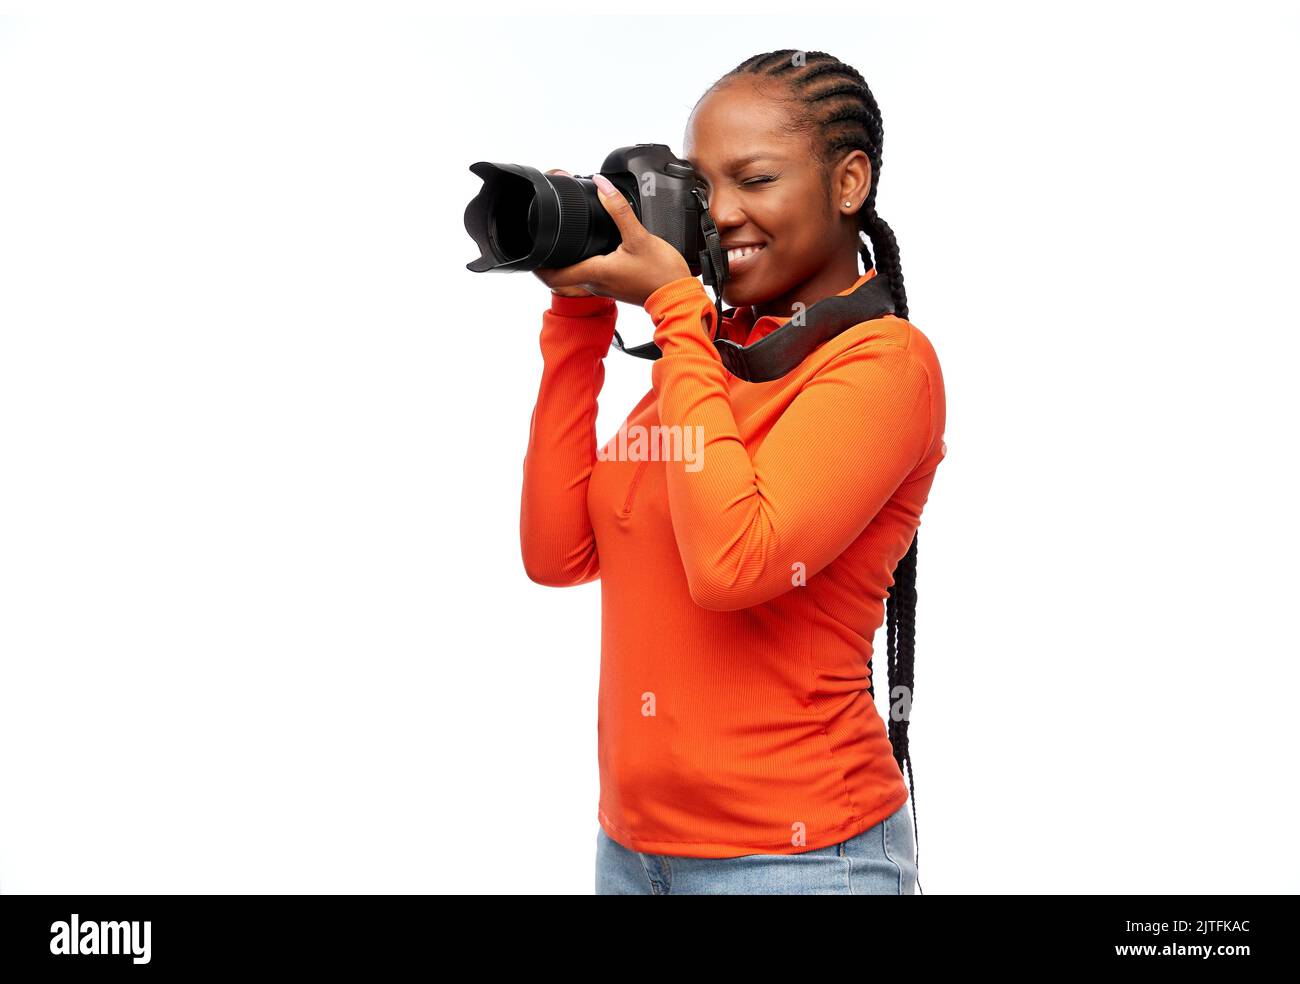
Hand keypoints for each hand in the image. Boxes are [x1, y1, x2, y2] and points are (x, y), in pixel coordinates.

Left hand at [535, 173, 694, 306]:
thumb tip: (602, 185)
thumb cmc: (661, 274)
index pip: (552, 276)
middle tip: (545, 237)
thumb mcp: (639, 237)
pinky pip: (592, 274)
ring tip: (567, 238)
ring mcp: (605, 287)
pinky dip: (586, 261)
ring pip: (576, 273)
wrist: (678, 297)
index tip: (530, 249)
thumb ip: (618, 209)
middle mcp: (595, 283)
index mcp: (594, 272)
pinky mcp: (615, 286)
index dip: (536, 265)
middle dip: (550, 257)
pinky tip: (595, 248)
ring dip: (568, 259)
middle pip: (561, 274)